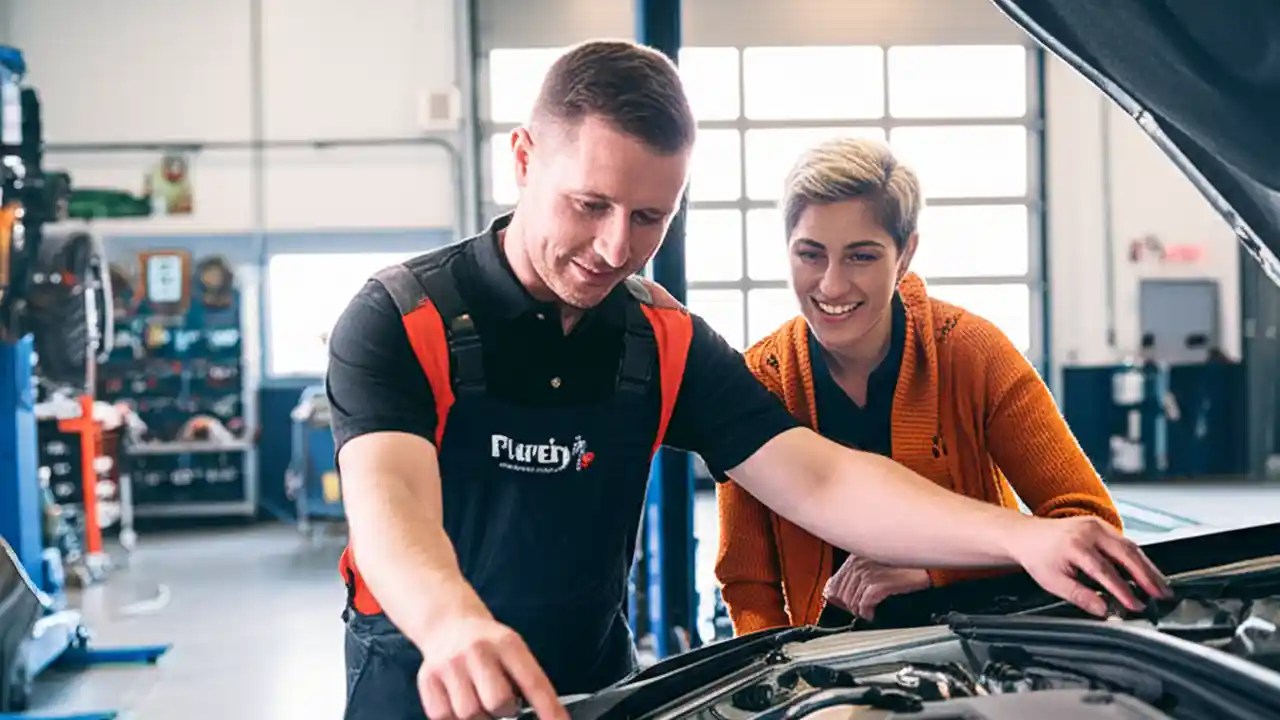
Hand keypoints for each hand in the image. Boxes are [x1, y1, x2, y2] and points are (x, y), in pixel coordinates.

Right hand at [414, 602, 567, 719]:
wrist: (448, 623)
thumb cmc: (488, 645)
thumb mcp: (512, 650)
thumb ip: (524, 678)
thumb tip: (542, 715)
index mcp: (507, 643)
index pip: (534, 682)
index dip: (549, 709)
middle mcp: (477, 651)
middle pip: (497, 702)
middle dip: (504, 711)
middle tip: (502, 704)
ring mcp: (450, 665)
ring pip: (469, 714)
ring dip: (480, 717)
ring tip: (480, 701)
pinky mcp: (427, 679)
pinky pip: (444, 717)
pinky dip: (456, 719)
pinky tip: (461, 703)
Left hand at [823, 556, 931, 620]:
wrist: (930, 567)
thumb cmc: (906, 566)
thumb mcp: (877, 565)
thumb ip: (860, 575)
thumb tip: (844, 595)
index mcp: (856, 555)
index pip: (834, 582)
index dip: (838, 597)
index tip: (844, 605)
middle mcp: (860, 561)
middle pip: (841, 592)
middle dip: (848, 606)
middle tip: (859, 612)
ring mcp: (870, 571)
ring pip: (852, 599)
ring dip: (858, 610)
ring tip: (867, 613)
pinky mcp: (882, 582)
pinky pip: (865, 602)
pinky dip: (866, 611)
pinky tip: (871, 614)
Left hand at [1007, 515, 1172, 616]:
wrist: (1026, 535)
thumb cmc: (1038, 558)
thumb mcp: (1053, 582)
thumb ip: (1080, 597)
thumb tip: (1104, 610)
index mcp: (1075, 546)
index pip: (1105, 572)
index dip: (1123, 591)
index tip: (1136, 605)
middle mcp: (1088, 531)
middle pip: (1125, 554)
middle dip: (1147, 576)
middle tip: (1162, 594)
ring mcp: (1096, 525)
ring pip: (1130, 546)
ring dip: (1148, 567)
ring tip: (1161, 586)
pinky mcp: (1100, 524)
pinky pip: (1124, 541)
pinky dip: (1138, 557)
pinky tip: (1148, 572)